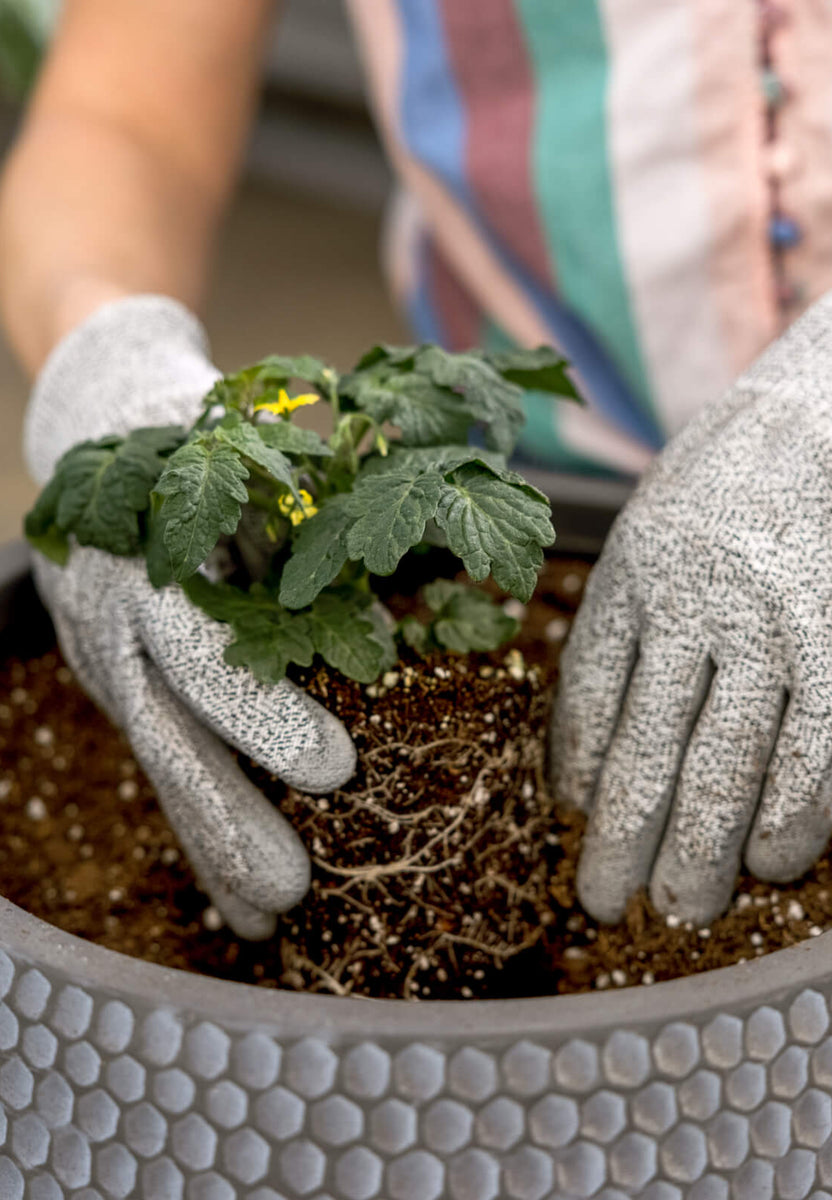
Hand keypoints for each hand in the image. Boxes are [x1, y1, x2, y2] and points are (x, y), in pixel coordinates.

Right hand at [24, 294, 354, 936]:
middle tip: (294, 891)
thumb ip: (294, 528)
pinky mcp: (117, 680)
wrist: (95, 412)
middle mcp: (113, 620)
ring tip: (267, 921)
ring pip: (158, 762)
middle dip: (228, 815)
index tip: (340, 770)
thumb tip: (385, 625)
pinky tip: (232, 895)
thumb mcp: (237, 453)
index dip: (262, 714)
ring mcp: (106, 658)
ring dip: (210, 844)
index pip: (203, 650)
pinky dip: (195, 828)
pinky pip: (157, 760)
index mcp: (144, 559)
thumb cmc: (190, 426)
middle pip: (169, 732)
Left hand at [550, 294, 831, 925]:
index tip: (574, 823)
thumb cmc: (726, 487)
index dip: (579, 777)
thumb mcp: (648, 535)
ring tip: (684, 906)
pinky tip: (776, 864)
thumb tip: (582, 758)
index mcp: (636, 576)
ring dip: (704, 855)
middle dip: (626, 847)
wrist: (824, 420)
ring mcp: (780, 632)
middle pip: (650, 757)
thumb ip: (616, 631)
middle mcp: (700, 608)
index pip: (591, 702)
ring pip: (729, 774)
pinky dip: (793, 824)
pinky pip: (815, 760)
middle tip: (606, 904)